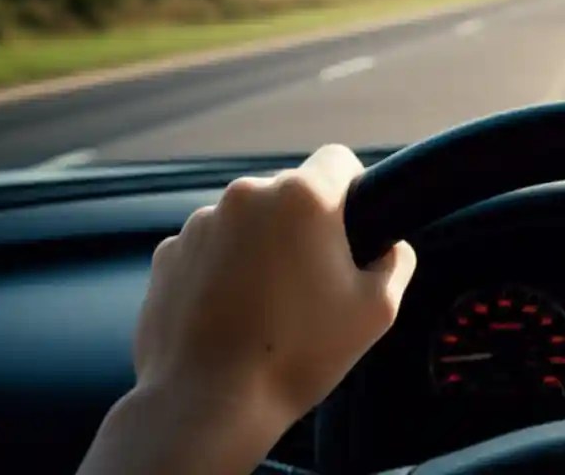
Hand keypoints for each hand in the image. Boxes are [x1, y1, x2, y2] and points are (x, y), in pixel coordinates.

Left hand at [135, 144, 416, 425]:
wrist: (209, 403)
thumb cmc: (297, 355)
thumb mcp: (378, 309)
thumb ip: (395, 260)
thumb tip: (388, 247)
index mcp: (302, 197)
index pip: (339, 160)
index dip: (354, 191)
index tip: (353, 231)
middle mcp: (246, 195)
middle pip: (291, 193)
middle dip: (305, 227)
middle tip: (315, 284)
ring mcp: (200, 223)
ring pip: (249, 222)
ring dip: (263, 249)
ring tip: (270, 308)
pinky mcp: (169, 255)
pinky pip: (211, 248)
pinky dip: (224, 271)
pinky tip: (234, 315)